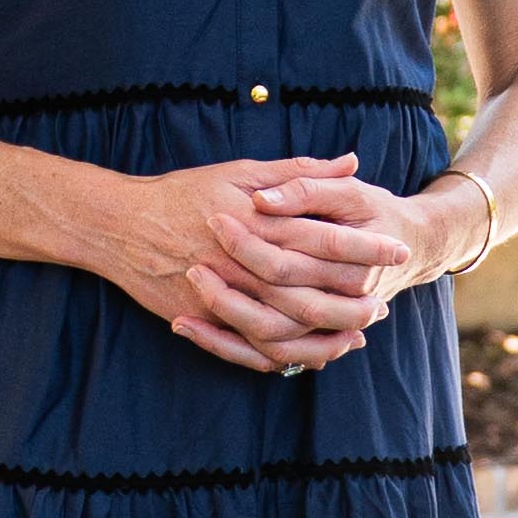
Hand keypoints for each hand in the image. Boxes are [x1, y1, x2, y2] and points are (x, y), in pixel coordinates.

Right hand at [105, 160, 479, 369]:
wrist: (121, 225)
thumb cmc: (184, 192)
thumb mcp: (241, 171)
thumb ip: (299, 171)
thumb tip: (351, 162)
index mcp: (257, 221)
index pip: (324, 238)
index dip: (364, 246)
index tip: (396, 249)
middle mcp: (242, 262)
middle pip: (312, 290)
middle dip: (353, 299)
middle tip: (384, 303)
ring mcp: (222, 296)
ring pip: (286, 328)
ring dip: (326, 334)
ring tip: (357, 333)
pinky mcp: (204, 319)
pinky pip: (251, 348)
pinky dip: (286, 355)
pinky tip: (312, 354)